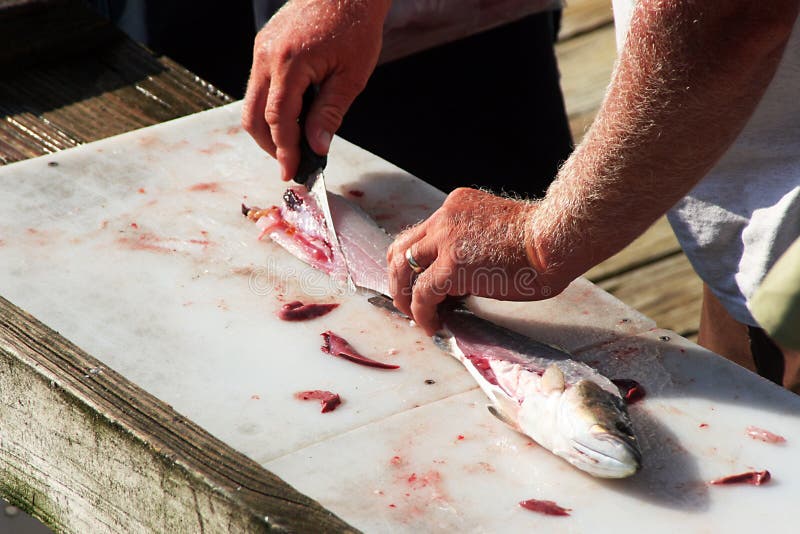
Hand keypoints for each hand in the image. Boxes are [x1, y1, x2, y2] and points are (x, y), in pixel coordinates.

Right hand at [241, 0, 389, 180]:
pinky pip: (259, 85)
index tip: (291, 172)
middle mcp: (267, 55)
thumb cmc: (355, 26)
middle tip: (292, 163)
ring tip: (294, 144)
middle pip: (253, 115)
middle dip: (270, 145)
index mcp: (289, 63)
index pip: (278, 119)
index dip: (284, 150)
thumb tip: (316, 148)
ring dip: (268, 128)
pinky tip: (294, 118)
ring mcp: (261, 49)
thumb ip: (330, 114)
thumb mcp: (351, 77)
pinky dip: (271, 107)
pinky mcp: (264, 46)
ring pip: (251, 102)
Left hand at [387, 188, 573, 334]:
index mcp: (456, 207)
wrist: (557, 238)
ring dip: (404, 297)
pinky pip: (422, 294)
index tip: (419, 284)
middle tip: (408, 303)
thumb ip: (475, 246)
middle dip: (399, 279)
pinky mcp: (451, 266)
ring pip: (402, 269)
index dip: (415, 262)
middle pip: (401, 248)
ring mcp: (445, 240)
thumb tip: (467, 279)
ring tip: (416, 318)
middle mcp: (444, 218)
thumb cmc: (544, 240)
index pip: (421, 234)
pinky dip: (421, 313)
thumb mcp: (499, 232)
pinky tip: (432, 326)